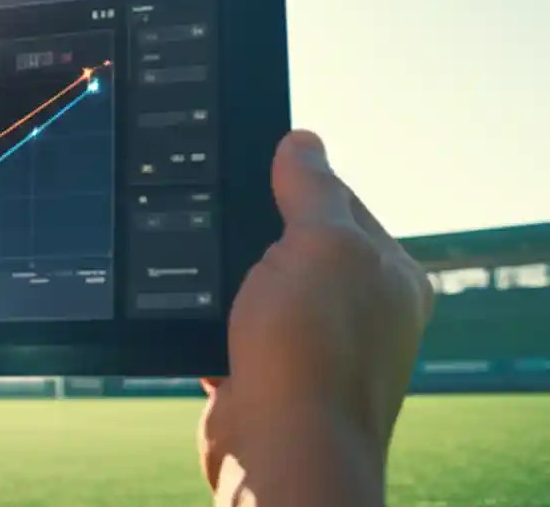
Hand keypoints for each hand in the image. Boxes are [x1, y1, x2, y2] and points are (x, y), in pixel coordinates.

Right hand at [199, 131, 432, 505]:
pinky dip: (210, 322)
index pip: (342, 202)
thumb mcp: (321, 243)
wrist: (279, 449)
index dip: (296, 182)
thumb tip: (302, 141)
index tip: (255, 170)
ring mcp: (312, 346)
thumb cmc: (314, 350)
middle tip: (225, 223)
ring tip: (215, 277)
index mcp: (389, 275)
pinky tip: (200, 318)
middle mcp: (359, 311)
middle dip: (255, 233)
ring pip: (258, 287)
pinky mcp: (267, 375)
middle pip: (296, 243)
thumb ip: (312, 187)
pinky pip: (230, 329)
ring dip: (230, 281)